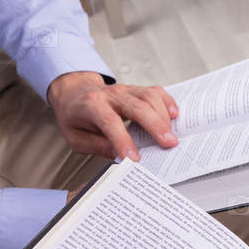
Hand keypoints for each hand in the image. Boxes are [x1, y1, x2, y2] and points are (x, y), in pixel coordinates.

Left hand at [48, 71, 178, 160]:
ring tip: (171, 135)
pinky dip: (167, 102)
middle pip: (137, 107)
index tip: (134, 159)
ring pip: (149, 97)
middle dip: (155, 126)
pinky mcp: (136, 89)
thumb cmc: (75, 116)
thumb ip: (97, 146)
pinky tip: (174, 115)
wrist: (75, 92)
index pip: (110, 122)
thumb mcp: (76, 137)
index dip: (123, 140)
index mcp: (91, 106)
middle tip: (169, 143)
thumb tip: (118, 154)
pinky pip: (156, 91)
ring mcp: (126, 90)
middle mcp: (111, 95)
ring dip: (163, 116)